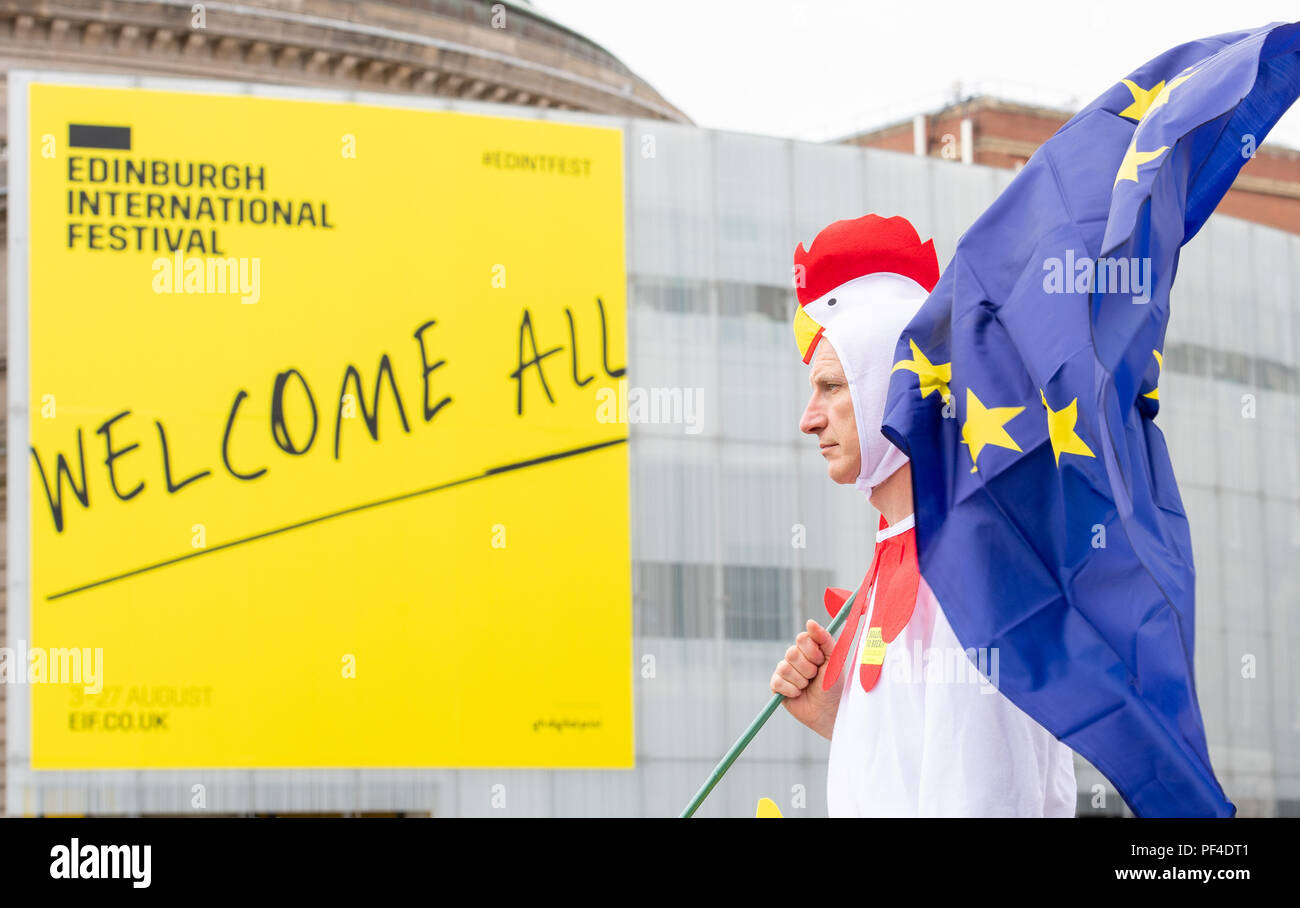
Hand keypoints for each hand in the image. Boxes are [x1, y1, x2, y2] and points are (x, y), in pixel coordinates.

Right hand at [770, 619, 840, 739]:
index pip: (802, 638)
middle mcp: (794, 657)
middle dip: (808, 668)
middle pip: (792, 652)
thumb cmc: (834, 685)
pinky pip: (778, 682)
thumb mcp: (834, 660)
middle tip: (815, 676)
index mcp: (808, 648)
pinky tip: (799, 694)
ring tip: (808, 686)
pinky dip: (792, 690)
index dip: (812, 652)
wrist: (829, 710)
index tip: (822, 662)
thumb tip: (809, 621)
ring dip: (801, 681)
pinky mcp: (777, 685)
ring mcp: (784, 670)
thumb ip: (824, 639)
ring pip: (785, 668)